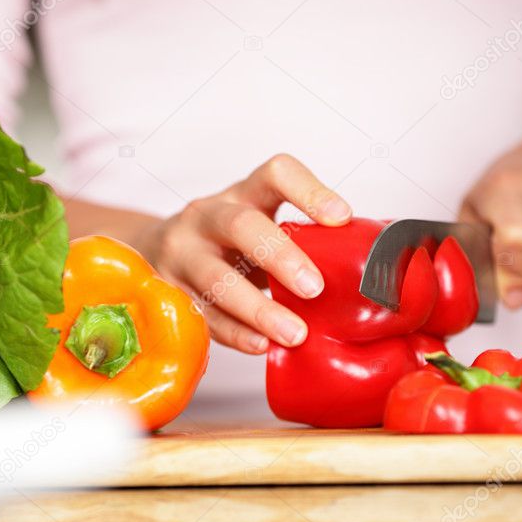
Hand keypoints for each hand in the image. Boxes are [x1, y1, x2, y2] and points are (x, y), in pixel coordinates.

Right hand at [137, 154, 351, 353]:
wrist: (151, 254)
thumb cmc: (225, 246)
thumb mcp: (256, 229)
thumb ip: (298, 241)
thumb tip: (370, 270)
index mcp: (241, 194)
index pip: (275, 174)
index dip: (309, 191)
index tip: (341, 218)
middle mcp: (207, 216)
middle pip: (241, 224)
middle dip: (281, 256)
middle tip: (315, 288)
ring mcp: (182, 254)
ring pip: (217, 278)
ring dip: (259, 308)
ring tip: (295, 333)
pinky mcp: (169, 292)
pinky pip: (203, 315)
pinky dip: (234, 333)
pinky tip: (261, 346)